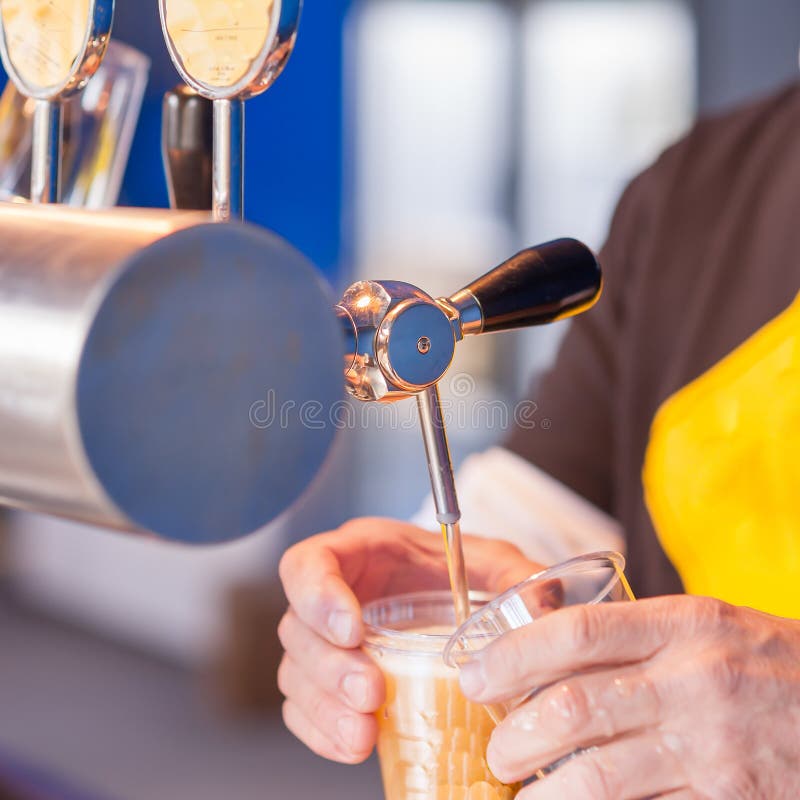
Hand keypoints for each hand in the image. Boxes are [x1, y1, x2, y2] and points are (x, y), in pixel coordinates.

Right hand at [277, 517, 539, 763]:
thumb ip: (519, 575)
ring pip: (295, 672)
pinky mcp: (332, 683)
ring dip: (324, 706)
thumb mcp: (496, 565)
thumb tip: (546, 602)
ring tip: (364, 732)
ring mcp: (330, 642)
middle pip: (298, 626)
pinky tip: (356, 746)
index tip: (353, 630)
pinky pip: (303, 709)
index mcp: (362, 553)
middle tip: (371, 692)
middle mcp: (337, 594)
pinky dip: (322, 732)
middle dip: (328, 665)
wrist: (458, 607)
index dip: (318, 594)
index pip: (308, 563)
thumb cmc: (465, 576)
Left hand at [458, 595, 799, 798]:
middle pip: (573, 708)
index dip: (512, 655)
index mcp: (684, 625)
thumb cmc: (768, 664)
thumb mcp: (707, 626)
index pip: (577, 632)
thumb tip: (545, 648)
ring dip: (543, 791)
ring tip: (521, 791)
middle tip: (496, 748)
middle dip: (515, 734)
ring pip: (597, 777)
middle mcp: (695, 681)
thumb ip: (636, 636)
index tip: (474, 675)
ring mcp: (713, 748)